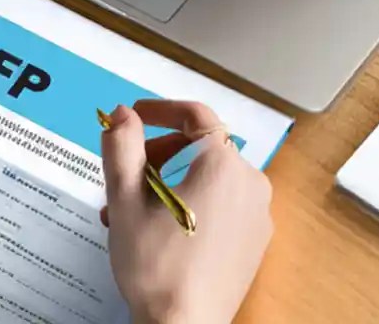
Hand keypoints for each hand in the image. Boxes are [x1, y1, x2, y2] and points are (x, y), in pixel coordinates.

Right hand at [101, 101, 272, 323]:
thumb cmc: (157, 269)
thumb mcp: (125, 200)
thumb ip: (122, 146)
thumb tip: (122, 115)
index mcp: (222, 165)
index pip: (195, 115)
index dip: (160, 109)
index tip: (136, 115)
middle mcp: (249, 183)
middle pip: (200, 147)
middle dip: (157, 155)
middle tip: (127, 174)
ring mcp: (257, 214)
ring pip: (208, 178)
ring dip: (169, 183)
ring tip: (133, 212)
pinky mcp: (255, 239)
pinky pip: (222, 204)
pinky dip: (191, 204)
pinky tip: (160, 229)